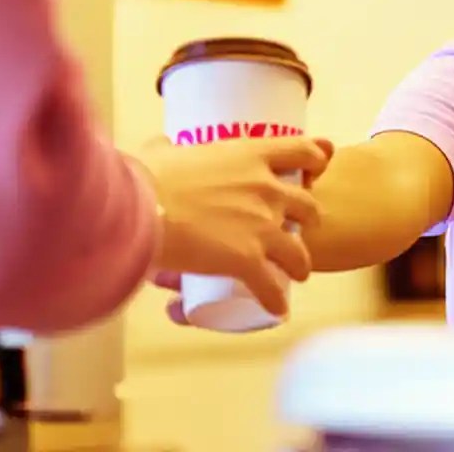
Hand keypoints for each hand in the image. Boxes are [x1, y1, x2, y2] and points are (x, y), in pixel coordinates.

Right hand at [131, 135, 333, 317]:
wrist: (136, 209)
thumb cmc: (146, 177)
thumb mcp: (165, 152)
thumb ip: (171, 148)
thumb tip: (163, 145)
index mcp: (252, 156)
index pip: (304, 151)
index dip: (316, 160)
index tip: (317, 169)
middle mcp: (266, 189)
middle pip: (309, 207)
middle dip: (308, 220)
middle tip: (297, 229)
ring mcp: (262, 226)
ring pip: (299, 252)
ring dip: (300, 264)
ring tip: (296, 272)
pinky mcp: (248, 259)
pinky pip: (272, 287)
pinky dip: (276, 301)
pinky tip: (277, 309)